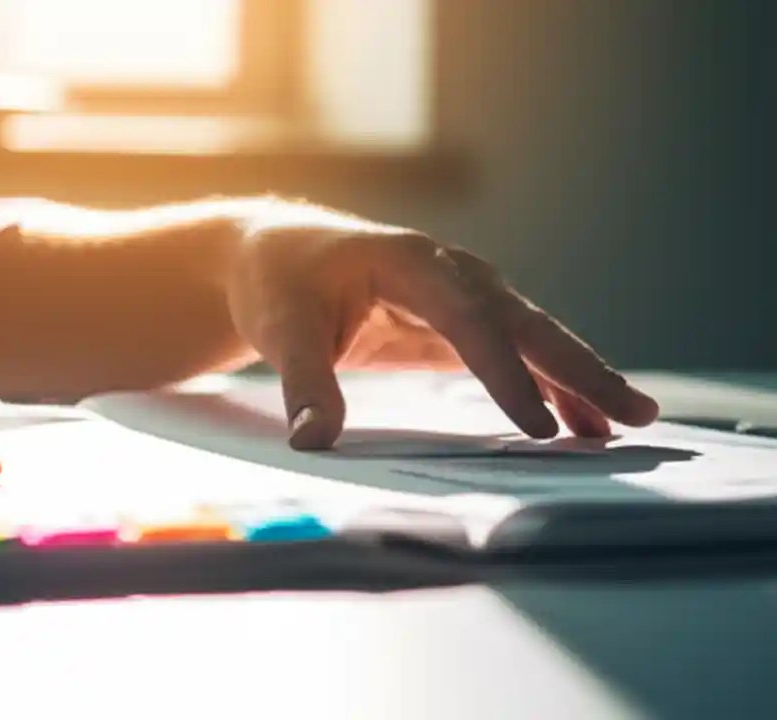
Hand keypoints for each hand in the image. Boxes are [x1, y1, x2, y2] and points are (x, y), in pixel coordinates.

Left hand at [225, 215, 659, 448]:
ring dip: (576, 377)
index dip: (504, 372)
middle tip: (633, 413)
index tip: (536, 423)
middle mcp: (446, 272)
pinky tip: (575, 420)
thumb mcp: (281, 328)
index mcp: (407, 261)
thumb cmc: (276, 283)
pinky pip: (509, 352)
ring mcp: (456, 294)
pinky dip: (543, 382)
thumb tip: (313, 441)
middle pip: (522, 321)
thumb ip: (303, 383)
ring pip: (528, 336)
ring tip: (627, 422)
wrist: (269, 255)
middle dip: (578, 368)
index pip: (467, 319)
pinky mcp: (452, 322)